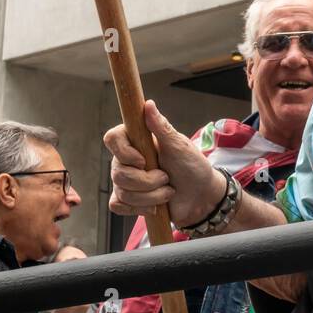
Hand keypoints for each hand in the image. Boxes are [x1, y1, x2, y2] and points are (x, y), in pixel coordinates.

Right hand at [105, 100, 223, 227]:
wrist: (201, 196)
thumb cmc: (192, 166)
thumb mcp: (179, 146)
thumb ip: (161, 127)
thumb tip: (148, 104)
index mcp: (137, 140)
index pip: (111, 138)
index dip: (124, 152)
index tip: (144, 160)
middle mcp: (127, 158)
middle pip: (118, 173)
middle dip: (147, 182)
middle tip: (166, 178)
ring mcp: (127, 180)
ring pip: (122, 192)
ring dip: (151, 197)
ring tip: (168, 192)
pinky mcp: (129, 199)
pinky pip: (118, 205)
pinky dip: (138, 208)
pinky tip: (154, 207)